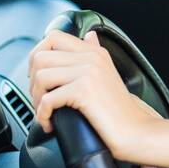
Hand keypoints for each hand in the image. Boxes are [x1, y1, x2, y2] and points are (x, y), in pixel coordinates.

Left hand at [27, 29, 150, 161]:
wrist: (137, 131)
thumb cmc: (121, 111)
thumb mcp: (108, 75)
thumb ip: (95, 54)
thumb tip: (89, 36)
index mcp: (95, 52)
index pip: (53, 37)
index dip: (37, 55)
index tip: (37, 76)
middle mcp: (92, 58)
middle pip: (41, 56)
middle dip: (32, 81)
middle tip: (40, 99)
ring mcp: (89, 73)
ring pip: (41, 76)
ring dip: (36, 99)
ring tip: (45, 113)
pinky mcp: (84, 91)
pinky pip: (47, 99)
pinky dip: (42, 115)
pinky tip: (50, 124)